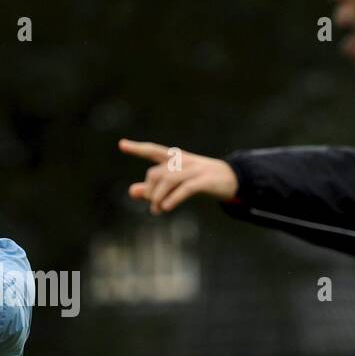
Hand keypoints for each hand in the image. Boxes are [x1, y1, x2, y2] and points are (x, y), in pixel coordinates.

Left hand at [119, 138, 238, 214]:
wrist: (233, 179)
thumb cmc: (200, 180)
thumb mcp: (176, 182)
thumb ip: (154, 187)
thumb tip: (132, 191)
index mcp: (175, 158)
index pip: (153, 150)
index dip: (137, 148)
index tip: (121, 145)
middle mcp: (183, 161)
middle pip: (156, 173)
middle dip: (150, 191)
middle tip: (153, 207)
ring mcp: (194, 170)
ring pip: (168, 180)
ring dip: (159, 197)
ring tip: (158, 210)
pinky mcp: (205, 181)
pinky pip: (186, 188)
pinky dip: (174, 198)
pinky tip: (167, 207)